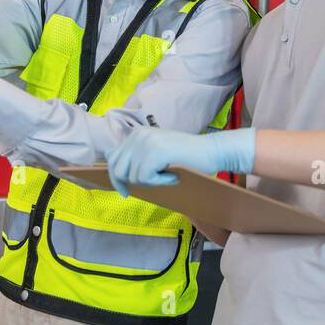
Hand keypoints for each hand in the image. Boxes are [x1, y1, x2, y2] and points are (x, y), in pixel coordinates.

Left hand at [106, 127, 255, 198]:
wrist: (211, 151)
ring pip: (133, 176)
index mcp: (137, 133)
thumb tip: (116, 175)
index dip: (116, 178)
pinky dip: (160, 182)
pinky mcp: (156, 152)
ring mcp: (147, 142)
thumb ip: (137, 158)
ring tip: (168, 174)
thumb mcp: (156, 152)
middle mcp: (139, 135)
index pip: (113, 158)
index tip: (125, 191)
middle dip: (130, 183)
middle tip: (150, 185)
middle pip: (118, 169)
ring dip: (151, 182)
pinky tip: (173, 175)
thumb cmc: (186, 157)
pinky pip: (145, 178)